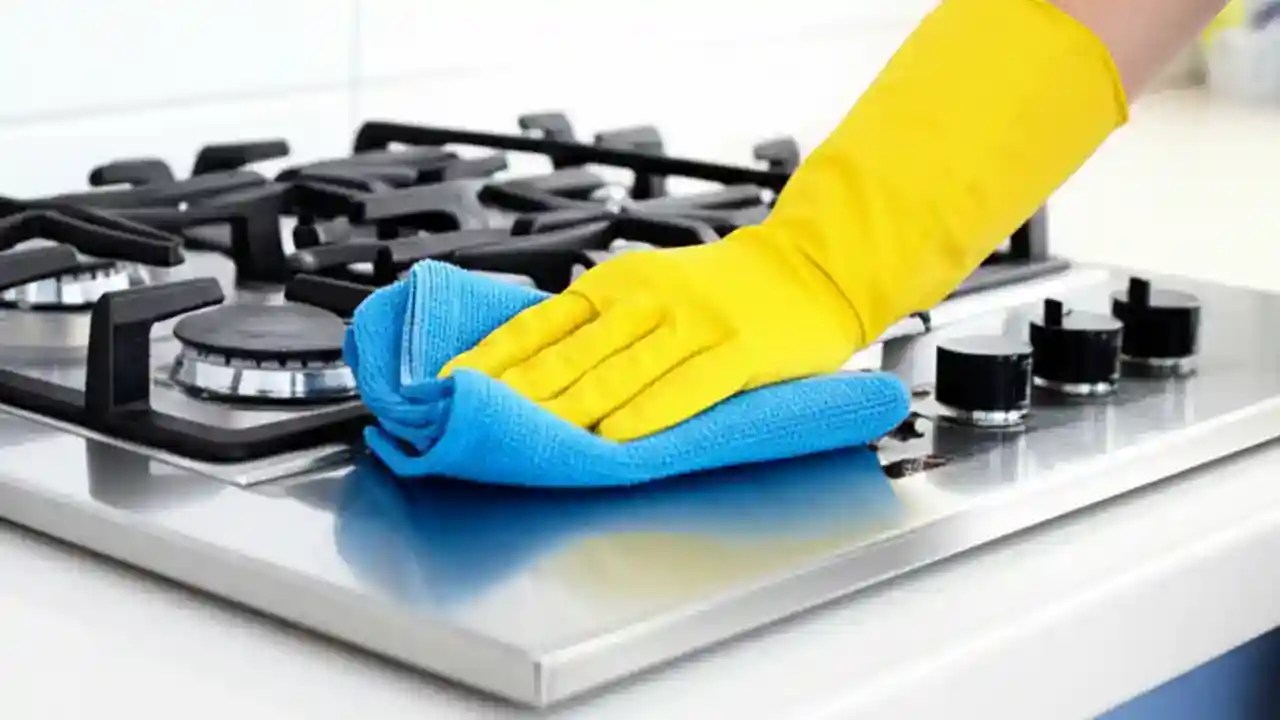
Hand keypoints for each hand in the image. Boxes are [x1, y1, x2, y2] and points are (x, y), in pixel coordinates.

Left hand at [439, 229, 865, 440]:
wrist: (806, 270)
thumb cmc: (720, 291)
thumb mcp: (647, 290)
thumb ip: (596, 324)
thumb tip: (526, 366)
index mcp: (616, 284)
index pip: (539, 323)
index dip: (492, 357)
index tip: (446, 384)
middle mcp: (647, 299)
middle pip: (569, 352)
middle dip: (517, 391)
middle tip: (470, 419)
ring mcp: (693, 323)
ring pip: (620, 370)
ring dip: (570, 406)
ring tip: (528, 434)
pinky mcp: (737, 349)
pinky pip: (688, 385)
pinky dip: (651, 411)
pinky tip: (619, 435)